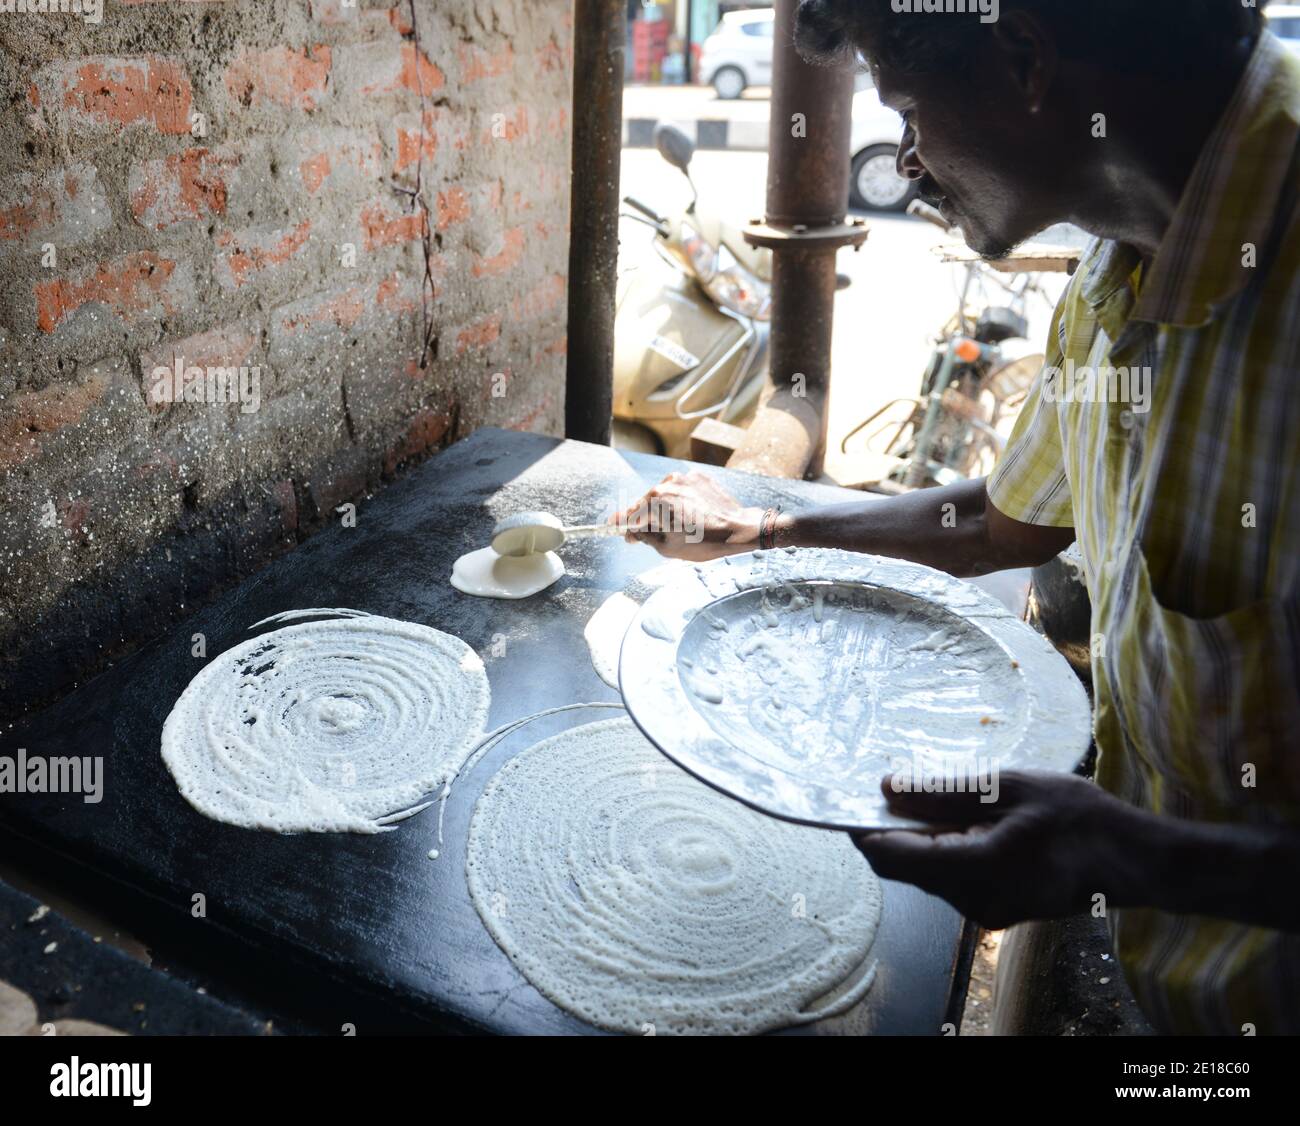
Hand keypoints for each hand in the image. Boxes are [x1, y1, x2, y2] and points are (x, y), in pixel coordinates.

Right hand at [609, 471, 767, 560]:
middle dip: (644, 518)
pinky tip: (690, 514)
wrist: (739, 530)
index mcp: (655, 501)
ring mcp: (684, 477)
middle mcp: (667, 483)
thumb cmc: (703, 543)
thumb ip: (644, 536)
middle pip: (646, 502)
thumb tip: (632, 532)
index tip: (612, 525)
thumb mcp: (666, 548)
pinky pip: (681, 489)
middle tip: (645, 534)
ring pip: (664, 494)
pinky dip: (680, 500)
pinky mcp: (699, 477)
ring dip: (663, 508)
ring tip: (676, 525)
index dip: (621, 522)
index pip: (630, 513)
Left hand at [854, 771, 1143, 929]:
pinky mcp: (996, 909)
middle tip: (895, 784)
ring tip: (940, 796)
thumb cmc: (1079, 819)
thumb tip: (887, 789)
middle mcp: (971, 901)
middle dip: (890, 828)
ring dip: (920, 837)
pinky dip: (944, 849)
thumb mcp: (1009, 789)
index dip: (861, 827)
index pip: (889, 857)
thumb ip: (943, 793)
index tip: (850, 795)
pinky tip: (965, 818)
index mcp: (972, 870)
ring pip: (926, 872)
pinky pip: (951, 879)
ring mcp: (984, 911)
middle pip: (902, 867)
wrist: (1134, 861)